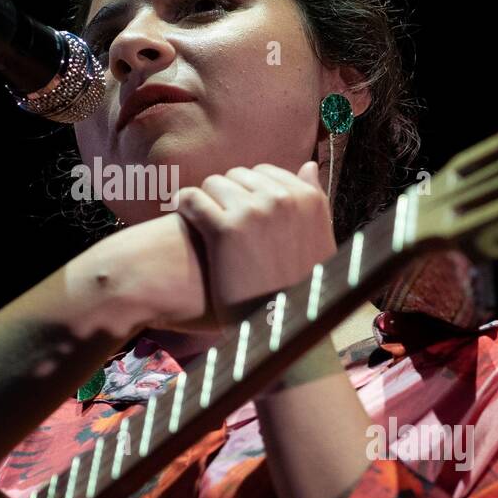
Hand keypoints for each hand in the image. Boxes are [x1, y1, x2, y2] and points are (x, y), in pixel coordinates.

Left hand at [172, 161, 338, 328]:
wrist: (276, 333)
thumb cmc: (297, 291)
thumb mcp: (318, 242)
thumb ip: (312, 200)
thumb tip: (307, 165)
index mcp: (308, 200)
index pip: (265, 172)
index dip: (246, 192)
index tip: (235, 211)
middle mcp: (283, 199)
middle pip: (237, 175)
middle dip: (225, 195)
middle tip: (215, 220)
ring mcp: (254, 212)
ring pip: (213, 184)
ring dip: (204, 200)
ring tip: (200, 222)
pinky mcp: (224, 229)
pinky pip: (192, 199)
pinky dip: (183, 205)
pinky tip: (179, 218)